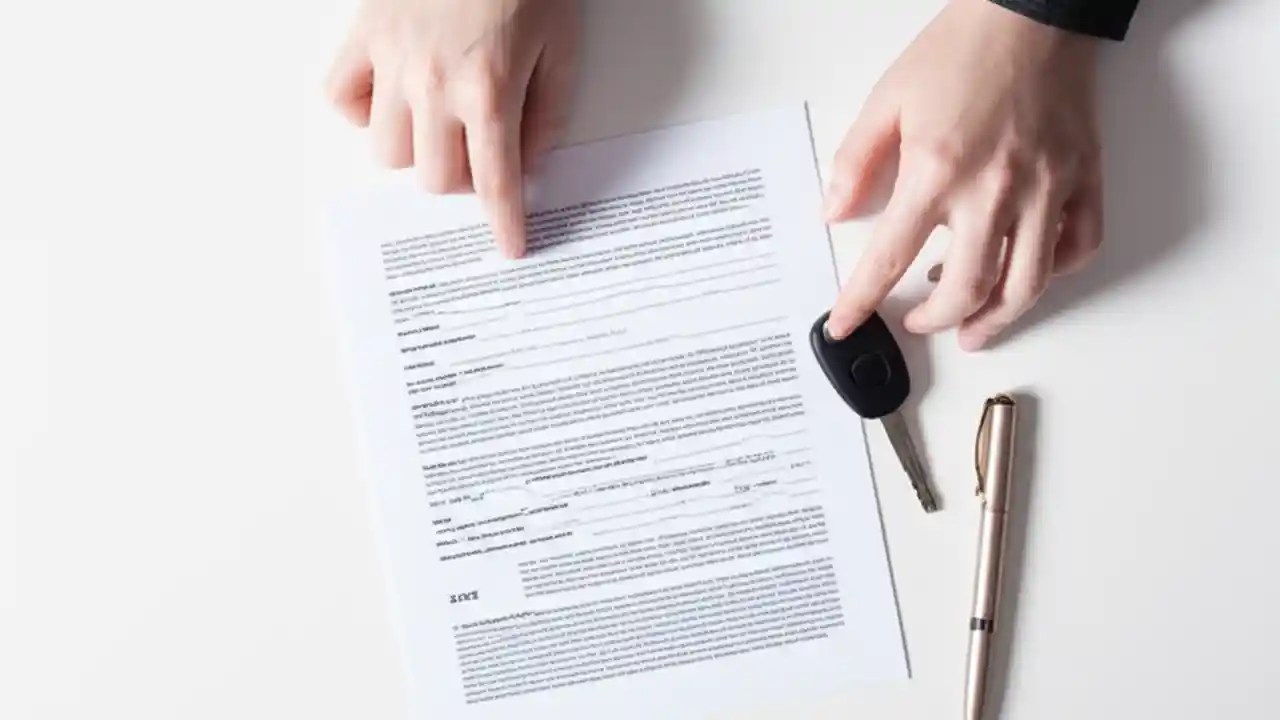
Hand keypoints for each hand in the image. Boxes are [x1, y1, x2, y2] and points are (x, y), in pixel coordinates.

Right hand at [326, 0, 579, 257]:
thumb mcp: (561, 48)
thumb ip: (548, 113)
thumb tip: (529, 161)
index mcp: (490, 92)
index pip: (496, 182)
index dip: (504, 223)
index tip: (511, 247)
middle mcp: (434, 85)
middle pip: (435, 178)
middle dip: (463, 182)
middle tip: (481, 158)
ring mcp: (392, 62)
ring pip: (386, 150)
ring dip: (417, 152)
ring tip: (439, 128)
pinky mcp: (364, 35)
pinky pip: (341, 98)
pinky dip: (362, 112)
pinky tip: (391, 100)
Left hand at [823, 0, 1102, 349]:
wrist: (1032, 11)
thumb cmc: (962, 50)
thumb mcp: (887, 101)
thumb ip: (856, 163)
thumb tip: (835, 211)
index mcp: (936, 172)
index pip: (888, 259)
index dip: (861, 302)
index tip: (846, 324)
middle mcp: (993, 191)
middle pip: (966, 290)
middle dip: (935, 321)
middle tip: (918, 323)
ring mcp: (1045, 189)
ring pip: (1027, 285)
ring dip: (996, 319)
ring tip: (973, 329)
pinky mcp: (1082, 179)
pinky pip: (1077, 247)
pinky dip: (1052, 275)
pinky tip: (1025, 276)